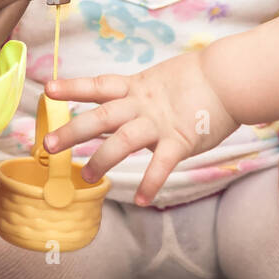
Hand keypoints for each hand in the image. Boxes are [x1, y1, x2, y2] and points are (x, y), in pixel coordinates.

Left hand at [43, 49, 239, 205]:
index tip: (47, 89)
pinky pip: (162, 164)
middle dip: (73, 131)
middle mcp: (142, 105)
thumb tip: (117, 106)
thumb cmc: (198, 80)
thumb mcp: (160, 81)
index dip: (73, 87)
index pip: (98, 86)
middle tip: (48, 145)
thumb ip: (139, 96)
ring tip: (87, 177)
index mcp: (136, 88)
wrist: (230, 78)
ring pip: (124, 141)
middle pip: (101, 117)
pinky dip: (151, 183)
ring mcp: (160, 123)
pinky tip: (142, 201)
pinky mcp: (181, 140)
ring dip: (102, 159)